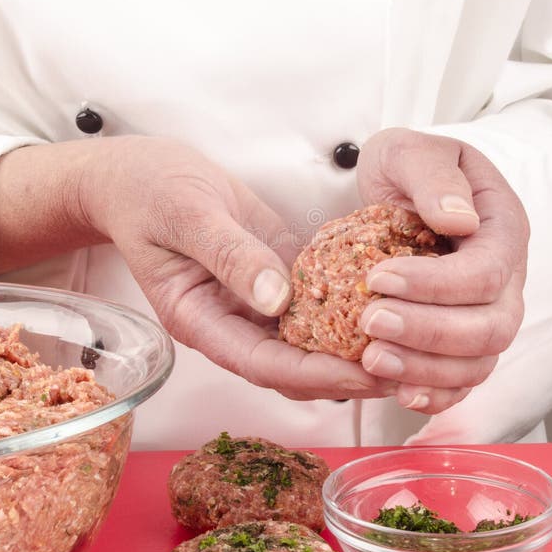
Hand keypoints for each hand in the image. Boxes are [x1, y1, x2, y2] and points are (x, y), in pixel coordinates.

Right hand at [78, 136, 384, 400]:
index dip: (312, 374)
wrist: (142, 175)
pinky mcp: (276, 277)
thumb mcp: (186, 214)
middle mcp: (231, 323)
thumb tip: (276, 297)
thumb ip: (229, 254)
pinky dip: (348, 309)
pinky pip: (315, 304)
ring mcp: (255, 304)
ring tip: (408, 348)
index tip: (360, 374)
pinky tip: (387, 303)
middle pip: (293, 368)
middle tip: (404, 369)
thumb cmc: (150, 193)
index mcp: (200, 320)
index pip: (262, 364)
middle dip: (346, 375)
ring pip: (309, 344)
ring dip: (353, 350)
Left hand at [356, 127, 528, 414]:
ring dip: (426, 369)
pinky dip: (436, 394)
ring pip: (478, 362)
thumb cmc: (405, 168)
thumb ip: (432, 177)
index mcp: (501, 229)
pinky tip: (398, 393)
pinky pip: (462, 381)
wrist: (396, 188)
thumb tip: (458, 219)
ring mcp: (486, 313)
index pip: (486, 272)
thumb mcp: (409, 152)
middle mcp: (505, 279)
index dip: (436, 284)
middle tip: (370, 322)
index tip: (379, 278)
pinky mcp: (461, 341)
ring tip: (371, 360)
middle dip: (429, 332)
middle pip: (490, 327)